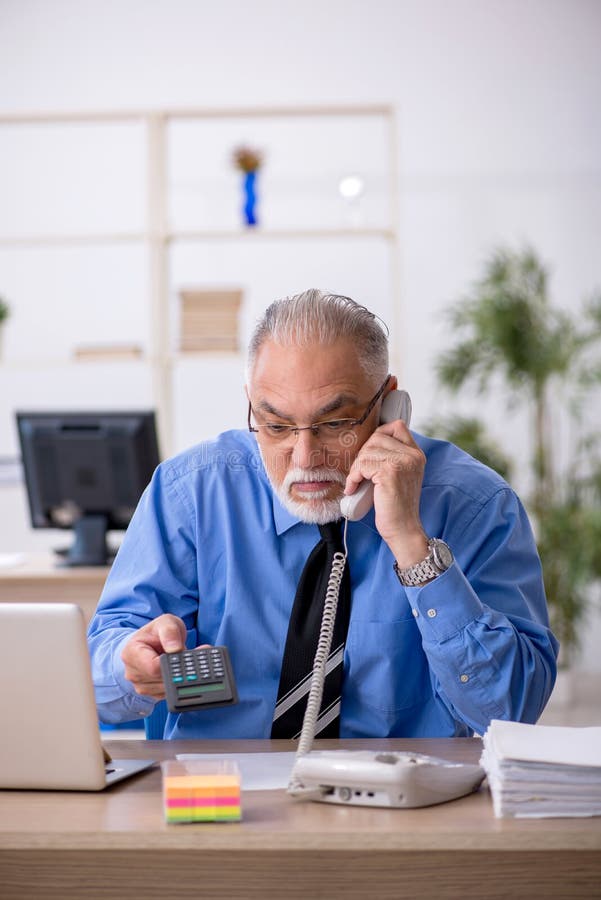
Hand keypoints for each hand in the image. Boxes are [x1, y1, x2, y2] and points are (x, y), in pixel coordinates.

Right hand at [121, 614, 186, 698]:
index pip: (153, 667)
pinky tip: (181, 672)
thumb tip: (175, 648)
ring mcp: (140, 685)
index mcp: (131, 653)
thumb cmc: (155, 633)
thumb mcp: (165, 622)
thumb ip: (170, 631)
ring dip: (180, 678)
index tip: (182, 654)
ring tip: (186, 664)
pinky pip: (167, 693)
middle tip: (192, 659)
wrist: (149, 643)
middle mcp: (133, 672)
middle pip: (161, 680)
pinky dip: (178, 684)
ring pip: (166, 689)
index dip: (171, 663)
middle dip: (179, 671)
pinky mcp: (150, 693)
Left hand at [344, 419, 428, 566]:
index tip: (369, 453)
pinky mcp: (390, 473)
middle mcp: (412, 455)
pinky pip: (362, 466)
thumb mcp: (399, 475)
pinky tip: (353, 489)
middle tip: (360, 473)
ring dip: (356, 468)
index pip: (396, 426)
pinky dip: (353, 477)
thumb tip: (367, 444)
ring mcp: (403, 462)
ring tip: (357, 483)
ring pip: (367, 451)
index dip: (378, 435)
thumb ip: (391, 458)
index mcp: (416, 454)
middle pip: (377, 437)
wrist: (403, 529)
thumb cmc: (395, 505)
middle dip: (363, 454)